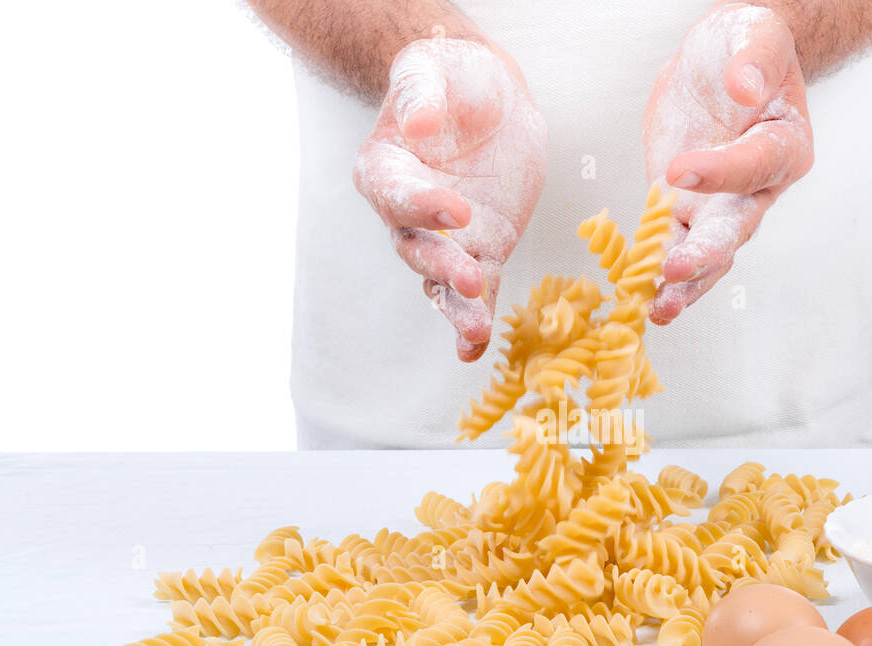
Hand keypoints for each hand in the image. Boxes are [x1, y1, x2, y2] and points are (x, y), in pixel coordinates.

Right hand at [354, 39, 547, 359]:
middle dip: (443, 265)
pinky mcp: (482, 251)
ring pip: (443, 281)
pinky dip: (476, 320)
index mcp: (384, 169)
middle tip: (471, 277)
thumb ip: (421, 92)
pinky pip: (477, 293)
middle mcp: (407, 213)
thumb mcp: (432, 68)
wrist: (487, 99)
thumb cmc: (450, 79)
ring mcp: (445, 239)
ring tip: (475, 329)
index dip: (424, 206)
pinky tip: (474, 350)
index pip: (396, 194)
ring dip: (457, 306)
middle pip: (417, 248)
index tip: (457, 210)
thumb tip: (419, 125)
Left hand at [642, 3, 812, 324]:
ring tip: (658, 308)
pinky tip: (635, 294)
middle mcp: (757, 188)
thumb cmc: (748, 46)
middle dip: (705, 254)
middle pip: (735, 229)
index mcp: (785, 146)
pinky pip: (670, 245)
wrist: (723, 61)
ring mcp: (720, 205)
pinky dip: (653, 271)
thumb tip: (745, 86)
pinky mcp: (682, 208)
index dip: (720, 173)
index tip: (679, 170)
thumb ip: (755, 59)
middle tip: (677, 270)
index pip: (756, 165)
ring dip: (683, 283)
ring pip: (706, 253)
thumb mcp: (756, 34)